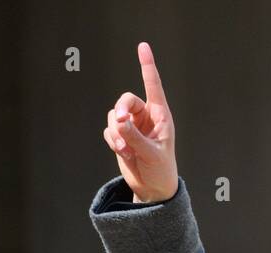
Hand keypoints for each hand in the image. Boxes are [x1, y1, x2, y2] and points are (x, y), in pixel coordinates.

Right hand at [102, 42, 178, 203]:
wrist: (153, 188)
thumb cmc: (161, 170)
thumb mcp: (152, 154)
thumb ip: (135, 137)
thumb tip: (118, 120)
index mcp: (161, 116)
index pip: (153, 86)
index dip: (147, 65)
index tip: (143, 46)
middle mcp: (146, 117)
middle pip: (125, 100)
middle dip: (121, 110)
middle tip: (121, 123)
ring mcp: (132, 126)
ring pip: (114, 115)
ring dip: (116, 132)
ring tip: (125, 149)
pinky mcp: (121, 136)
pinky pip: (109, 130)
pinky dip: (113, 140)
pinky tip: (123, 153)